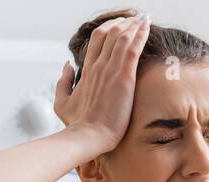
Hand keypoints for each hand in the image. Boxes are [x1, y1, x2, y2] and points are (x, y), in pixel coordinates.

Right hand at [53, 15, 150, 154]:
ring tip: (144, 18)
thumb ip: (63, 81)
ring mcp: (110, 70)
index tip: (119, 25)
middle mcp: (98, 66)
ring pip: (122, 38)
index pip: (97, 40)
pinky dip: (140, 34)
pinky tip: (147, 25)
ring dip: (134, 25)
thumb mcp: (61, 101)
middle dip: (124, 23)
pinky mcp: (123, 77)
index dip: (109, 28)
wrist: (88, 136)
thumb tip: (67, 65)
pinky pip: (133, 49)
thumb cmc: (77, 124)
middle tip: (135, 19)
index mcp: (86, 70)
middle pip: (110, 34)